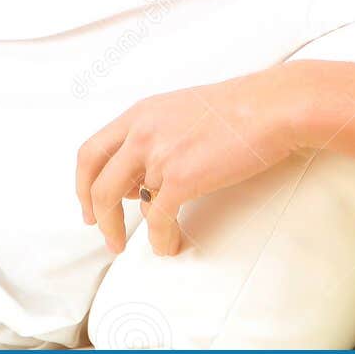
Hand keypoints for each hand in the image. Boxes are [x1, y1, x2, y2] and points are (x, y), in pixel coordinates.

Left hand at [73, 67, 305, 255]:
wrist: (270, 108)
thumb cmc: (238, 109)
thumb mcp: (181, 111)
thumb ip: (155, 138)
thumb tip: (143, 178)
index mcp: (140, 113)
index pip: (92, 150)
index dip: (83, 182)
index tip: (88, 202)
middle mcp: (141, 132)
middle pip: (95, 179)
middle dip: (94, 211)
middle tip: (100, 230)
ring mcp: (158, 155)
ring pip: (120, 202)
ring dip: (119, 229)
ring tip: (126, 244)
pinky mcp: (181, 178)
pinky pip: (157, 219)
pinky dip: (158, 238)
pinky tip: (166, 245)